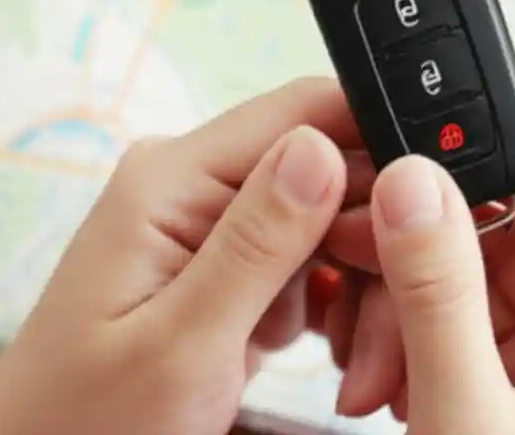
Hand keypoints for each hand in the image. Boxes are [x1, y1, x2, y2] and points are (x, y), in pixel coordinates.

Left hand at [0, 78, 371, 434]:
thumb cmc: (89, 421)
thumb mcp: (181, 343)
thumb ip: (254, 242)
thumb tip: (323, 145)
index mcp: (171, 179)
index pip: (303, 110)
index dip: (379, 147)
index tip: (426, 216)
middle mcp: (192, 185)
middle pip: (329, 167)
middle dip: (371, 239)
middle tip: (377, 331)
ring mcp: (210, 225)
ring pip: (330, 219)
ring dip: (357, 283)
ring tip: (349, 361)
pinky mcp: (225, 265)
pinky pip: (307, 258)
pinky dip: (329, 303)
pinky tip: (318, 349)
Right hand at [323, 156, 514, 433]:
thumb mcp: (467, 422)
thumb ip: (441, 301)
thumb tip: (418, 186)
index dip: (504, 174)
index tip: (420, 158)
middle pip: (502, 245)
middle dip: (422, 252)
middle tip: (354, 246)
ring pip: (455, 285)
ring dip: (394, 307)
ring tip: (360, 369)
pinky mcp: (480, 394)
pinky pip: (433, 332)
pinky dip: (390, 344)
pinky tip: (364, 385)